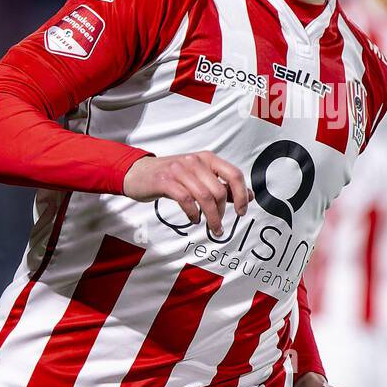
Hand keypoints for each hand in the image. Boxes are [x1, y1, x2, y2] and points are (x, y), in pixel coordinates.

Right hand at [123, 151, 253, 234]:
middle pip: (219, 190)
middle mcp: (195, 161)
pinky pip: (186, 200)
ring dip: (211, 217)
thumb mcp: (199, 177)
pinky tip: (194, 219)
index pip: (234, 174)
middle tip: (219, 226)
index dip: (241, 194)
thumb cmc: (171, 176)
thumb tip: (248, 196)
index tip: (241, 211)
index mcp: (207, 159)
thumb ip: (222, 186)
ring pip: (204, 197)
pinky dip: (193, 214)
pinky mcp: (165, 181)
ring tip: (212, 228)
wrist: (138, 173)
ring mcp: (179, 170)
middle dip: (222, 213)